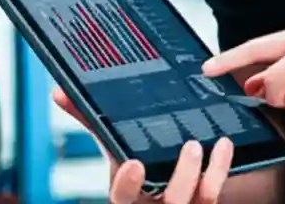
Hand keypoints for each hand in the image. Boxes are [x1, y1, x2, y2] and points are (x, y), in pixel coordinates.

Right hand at [52, 88, 234, 202]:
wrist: (162, 195)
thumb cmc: (134, 173)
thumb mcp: (112, 153)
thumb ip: (89, 123)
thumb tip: (59, 92)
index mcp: (126, 196)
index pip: (122, 198)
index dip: (127, 185)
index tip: (133, 164)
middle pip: (169, 201)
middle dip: (182, 177)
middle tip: (191, 145)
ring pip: (199, 200)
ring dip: (208, 172)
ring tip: (213, 142)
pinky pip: (214, 194)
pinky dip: (221, 169)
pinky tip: (224, 145)